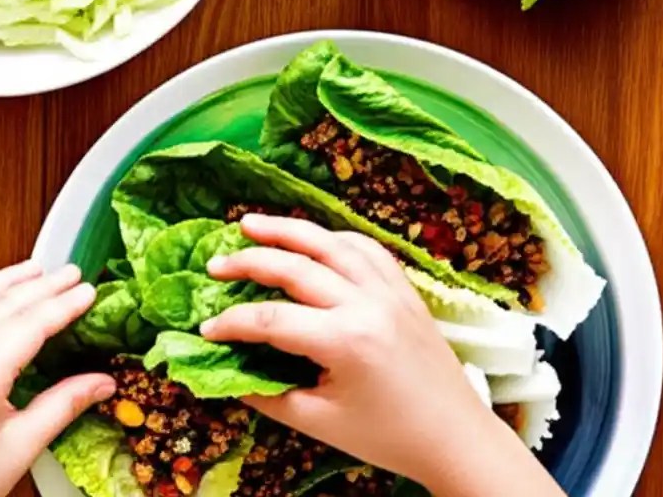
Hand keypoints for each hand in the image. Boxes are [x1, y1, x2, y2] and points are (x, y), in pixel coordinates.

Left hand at [0, 261, 115, 496]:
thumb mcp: (19, 448)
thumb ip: (62, 405)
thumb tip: (104, 382)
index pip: (30, 323)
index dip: (63, 305)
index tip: (89, 290)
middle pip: (0, 304)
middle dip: (39, 286)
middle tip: (70, 272)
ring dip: (2, 281)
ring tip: (32, 270)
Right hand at [200, 215, 563, 496]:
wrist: (456, 439)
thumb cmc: (388, 436)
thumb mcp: (318, 421)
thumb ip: (266, 394)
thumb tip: (224, 373)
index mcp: (346, 341)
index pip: (272, 319)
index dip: (232, 323)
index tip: (205, 330)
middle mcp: (368, 305)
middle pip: (296, 266)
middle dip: (249, 262)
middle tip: (215, 265)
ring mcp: (391, 292)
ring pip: (332, 243)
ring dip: (288, 230)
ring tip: (250, 223)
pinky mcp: (406, 291)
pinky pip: (366, 250)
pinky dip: (333, 238)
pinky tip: (312, 239)